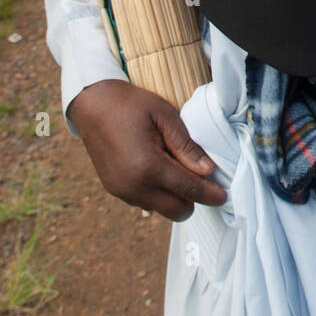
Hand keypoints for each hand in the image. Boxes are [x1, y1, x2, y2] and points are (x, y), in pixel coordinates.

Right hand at [67, 79, 224, 220]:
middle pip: (177, 210)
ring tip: (175, 167)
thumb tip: (208, 170)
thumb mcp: (165, 116)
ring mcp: (122, 191)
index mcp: (148, 166)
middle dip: (193, 199)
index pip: (189, 190)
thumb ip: (187, 146)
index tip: (223, 195)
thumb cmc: (131, 105)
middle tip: (201, 179)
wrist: (92, 104)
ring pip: (161, 210)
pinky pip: (145, 202)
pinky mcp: (114, 190)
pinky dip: (157, 193)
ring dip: (174, 197)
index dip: (210, 194)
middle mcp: (134, 186)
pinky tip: (157, 168)